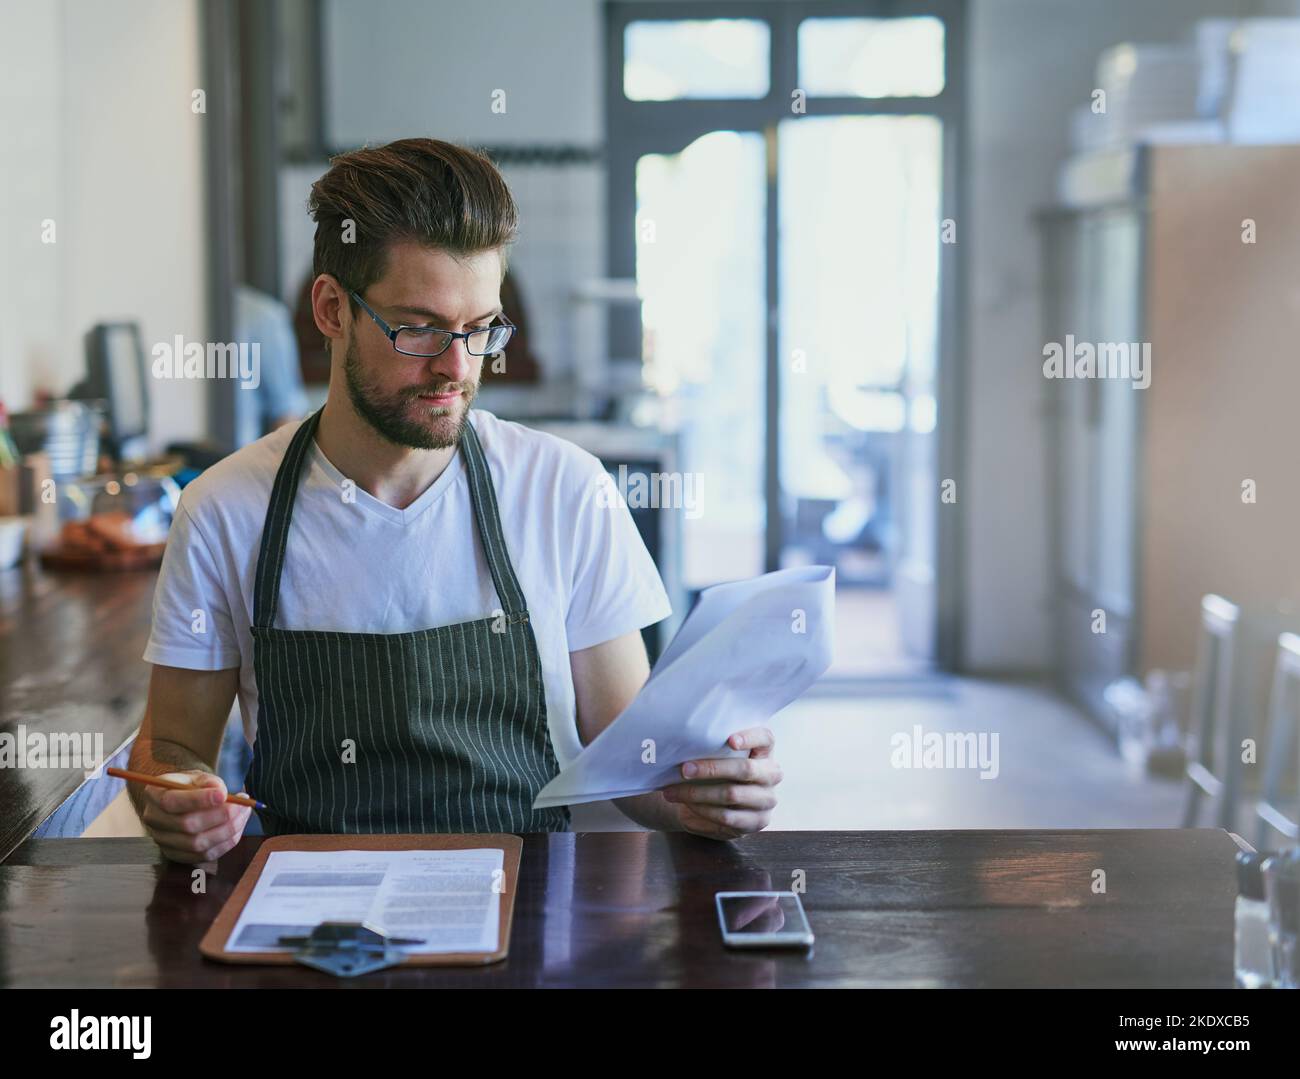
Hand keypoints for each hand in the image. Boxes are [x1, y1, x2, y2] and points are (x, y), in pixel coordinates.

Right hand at [139, 771, 250, 863]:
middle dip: (220, 815)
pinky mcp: (179, 855)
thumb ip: (208, 781)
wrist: (183, 802)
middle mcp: (154, 820)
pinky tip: (238, 826)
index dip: (199, 800)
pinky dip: (227, 842)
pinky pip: (206, 855)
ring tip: (244, 812)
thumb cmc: (190, 787)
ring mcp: (164, 841)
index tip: (223, 794)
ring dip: (228, 829)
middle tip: (242, 804)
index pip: (172, 802)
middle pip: (187, 826)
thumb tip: (220, 792)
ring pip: (198, 844)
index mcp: (154, 795)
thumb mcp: (197, 776)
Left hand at [660, 727, 781, 839]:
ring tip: (674, 792)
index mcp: (765, 750)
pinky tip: (687, 807)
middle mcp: (771, 774)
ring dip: (698, 794)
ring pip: (731, 794)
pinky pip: (727, 817)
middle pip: (745, 769)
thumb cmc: (717, 770)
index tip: (730, 740)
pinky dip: (702, 811)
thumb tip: (682, 743)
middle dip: (711, 769)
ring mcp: (767, 800)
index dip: (749, 738)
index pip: (765, 738)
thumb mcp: (719, 755)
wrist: (718, 802)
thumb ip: (714, 747)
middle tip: (684, 770)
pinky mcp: (756, 822)